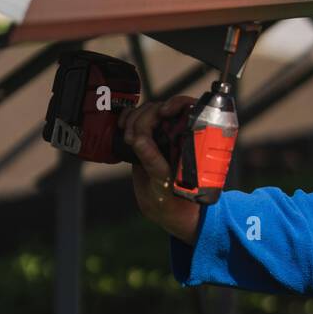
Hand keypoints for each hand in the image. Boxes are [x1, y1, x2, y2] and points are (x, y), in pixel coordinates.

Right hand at [118, 95, 200, 243]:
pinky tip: (122, 127)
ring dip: (134, 120)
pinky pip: (135, 118)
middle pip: (160, 108)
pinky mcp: (145, 138)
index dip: (176, 103)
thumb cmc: (173, 200)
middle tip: (135, 139)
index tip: (163, 112)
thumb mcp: (163, 183)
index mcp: (190, 140)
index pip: (188, 107)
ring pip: (146, 111)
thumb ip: (153, 162)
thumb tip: (139, 140)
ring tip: (128, 139)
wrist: (166, 210)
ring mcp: (161, 134)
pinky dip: (127, 118)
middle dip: (144, 118)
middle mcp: (177, 133)